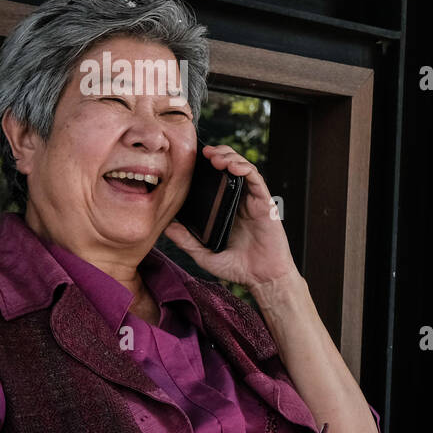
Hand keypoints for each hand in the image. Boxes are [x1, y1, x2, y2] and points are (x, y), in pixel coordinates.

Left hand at [163, 144, 296, 288]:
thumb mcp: (205, 255)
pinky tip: (233, 166)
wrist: (263, 279)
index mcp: (226, 210)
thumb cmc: (239, 269)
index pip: (217, 180)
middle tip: (203, 152)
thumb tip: (167, 228)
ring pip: (244, 168)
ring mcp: (253, 201)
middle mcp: (240, 202)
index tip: (191, 160)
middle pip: (231, 168)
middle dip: (218, 154)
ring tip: (216, 157)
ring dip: (230, 157)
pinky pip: (257, 179)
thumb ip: (187, 242)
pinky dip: (245, 168)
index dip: (206, 166)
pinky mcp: (265, 204)